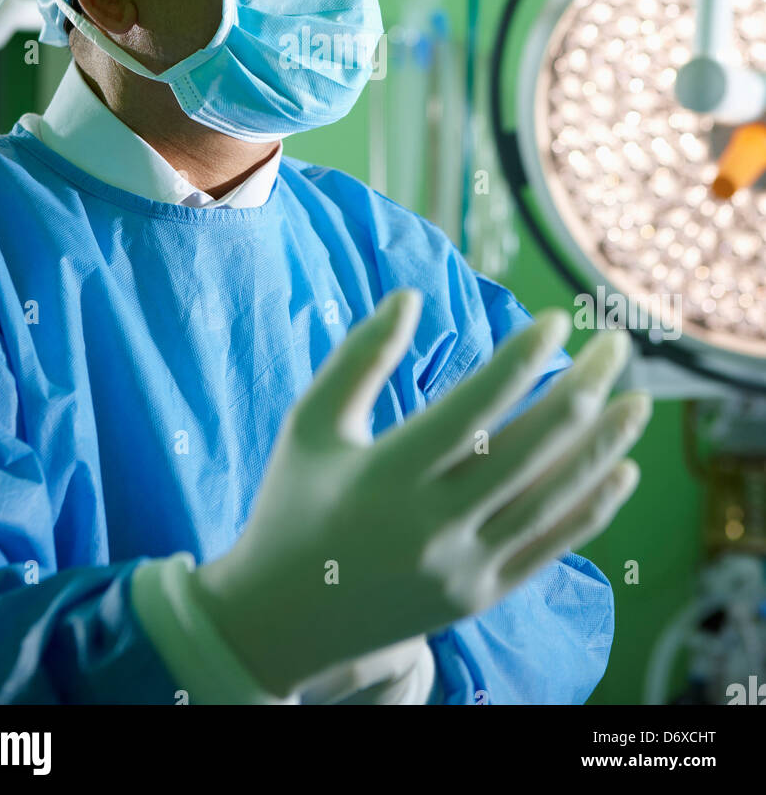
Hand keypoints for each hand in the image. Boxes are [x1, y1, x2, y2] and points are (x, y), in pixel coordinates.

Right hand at [192, 290, 649, 697]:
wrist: (281, 621)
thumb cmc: (292, 504)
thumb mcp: (311, 424)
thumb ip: (359, 358)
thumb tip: (410, 296)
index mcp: (386, 475)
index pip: (472, 408)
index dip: (520, 360)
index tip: (555, 319)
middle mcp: (432, 525)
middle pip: (529, 449)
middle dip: (582, 391)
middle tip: (615, 345)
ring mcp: (462, 568)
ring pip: (551, 499)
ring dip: (601, 446)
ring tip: (638, 400)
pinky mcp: (479, 598)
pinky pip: (549, 548)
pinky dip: (590, 509)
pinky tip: (620, 470)